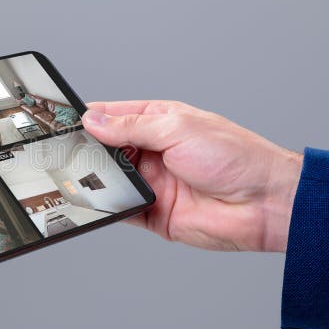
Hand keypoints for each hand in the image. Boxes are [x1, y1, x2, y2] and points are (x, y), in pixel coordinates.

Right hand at [82, 101, 302, 251]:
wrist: (265, 204)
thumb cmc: (235, 158)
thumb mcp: (177, 129)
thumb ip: (132, 126)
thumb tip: (94, 121)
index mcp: (161, 122)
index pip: (115, 115)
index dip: (90, 117)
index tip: (64, 121)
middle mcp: (154, 151)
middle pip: (108, 148)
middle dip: (88, 149)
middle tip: (64, 151)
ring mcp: (153, 182)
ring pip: (111, 179)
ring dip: (96, 178)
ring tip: (77, 175)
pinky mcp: (155, 212)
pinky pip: (122, 209)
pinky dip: (107, 206)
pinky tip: (96, 201)